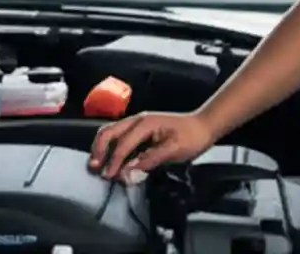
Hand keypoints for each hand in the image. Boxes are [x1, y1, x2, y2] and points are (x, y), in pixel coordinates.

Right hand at [89, 111, 215, 179]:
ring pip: (110, 133)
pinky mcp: (139, 130)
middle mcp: (137, 121)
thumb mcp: (175, 150)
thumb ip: (151, 159)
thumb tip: (128, 171)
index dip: (114, 162)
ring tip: (97, 166)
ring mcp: (137, 124)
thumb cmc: (192, 137)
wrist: (204, 125)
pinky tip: (110, 161)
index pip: (123, 144)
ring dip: (102, 148)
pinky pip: (118, 137)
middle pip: (108, 132)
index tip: (109, 177)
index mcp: (145, 124)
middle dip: (99, 150)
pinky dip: (110, 148)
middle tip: (94, 169)